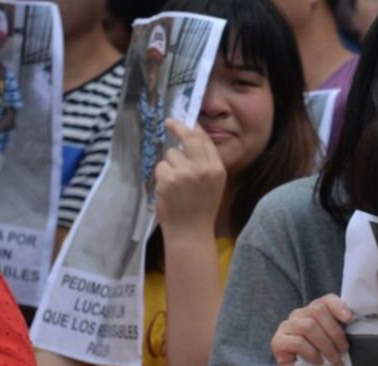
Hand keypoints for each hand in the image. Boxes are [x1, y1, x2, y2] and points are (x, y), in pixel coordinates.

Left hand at [154, 120, 226, 240]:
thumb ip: (205, 163)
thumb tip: (189, 139)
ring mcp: (185, 173)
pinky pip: (160, 167)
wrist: (190, 232)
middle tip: (168, 122)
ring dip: (169, 166)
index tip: (183, 121)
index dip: (192, 128)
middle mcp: (203, 168)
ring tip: (176, 186)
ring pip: (170, 155)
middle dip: (177, 127)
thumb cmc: (200, 209)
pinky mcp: (168, 180)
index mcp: (217, 169)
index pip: (204, 140)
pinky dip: (161, 178)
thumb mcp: (213, 184)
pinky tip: (169, 192)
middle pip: (188, 138)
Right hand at [272, 295, 352, 365]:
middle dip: (334, 331)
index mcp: (316, 312)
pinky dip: (311, 353)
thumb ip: (344, 328)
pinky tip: (317, 362)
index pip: (326, 300)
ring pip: (307, 325)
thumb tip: (352, 317)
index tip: (349, 319)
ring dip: (324, 344)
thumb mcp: (343, 344)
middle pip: (317, 310)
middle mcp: (299, 316)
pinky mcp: (278, 343)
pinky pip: (297, 341)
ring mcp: (286, 328)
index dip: (338, 306)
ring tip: (332, 358)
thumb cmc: (333, 365)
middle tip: (343, 349)